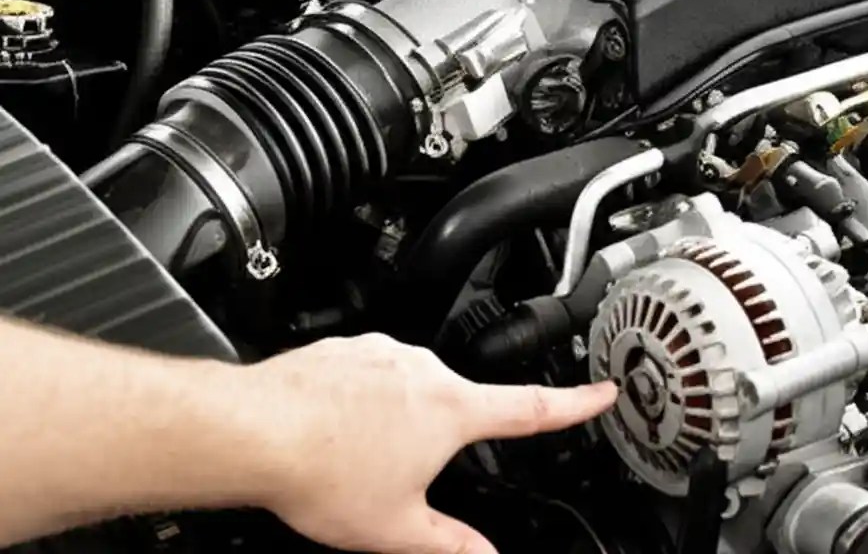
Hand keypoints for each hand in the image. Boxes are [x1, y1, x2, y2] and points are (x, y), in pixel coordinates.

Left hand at [245, 334, 616, 553]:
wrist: (251, 430)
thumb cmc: (321, 470)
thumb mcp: (397, 527)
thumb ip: (451, 543)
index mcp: (451, 410)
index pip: (531, 408)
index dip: (574, 403)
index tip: (600, 390)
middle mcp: (423, 370)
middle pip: (456, 404)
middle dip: (439, 437)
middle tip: (400, 472)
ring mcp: (382, 354)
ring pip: (408, 389)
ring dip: (396, 418)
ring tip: (355, 456)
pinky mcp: (345, 349)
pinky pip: (369, 375)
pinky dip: (361, 402)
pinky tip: (333, 431)